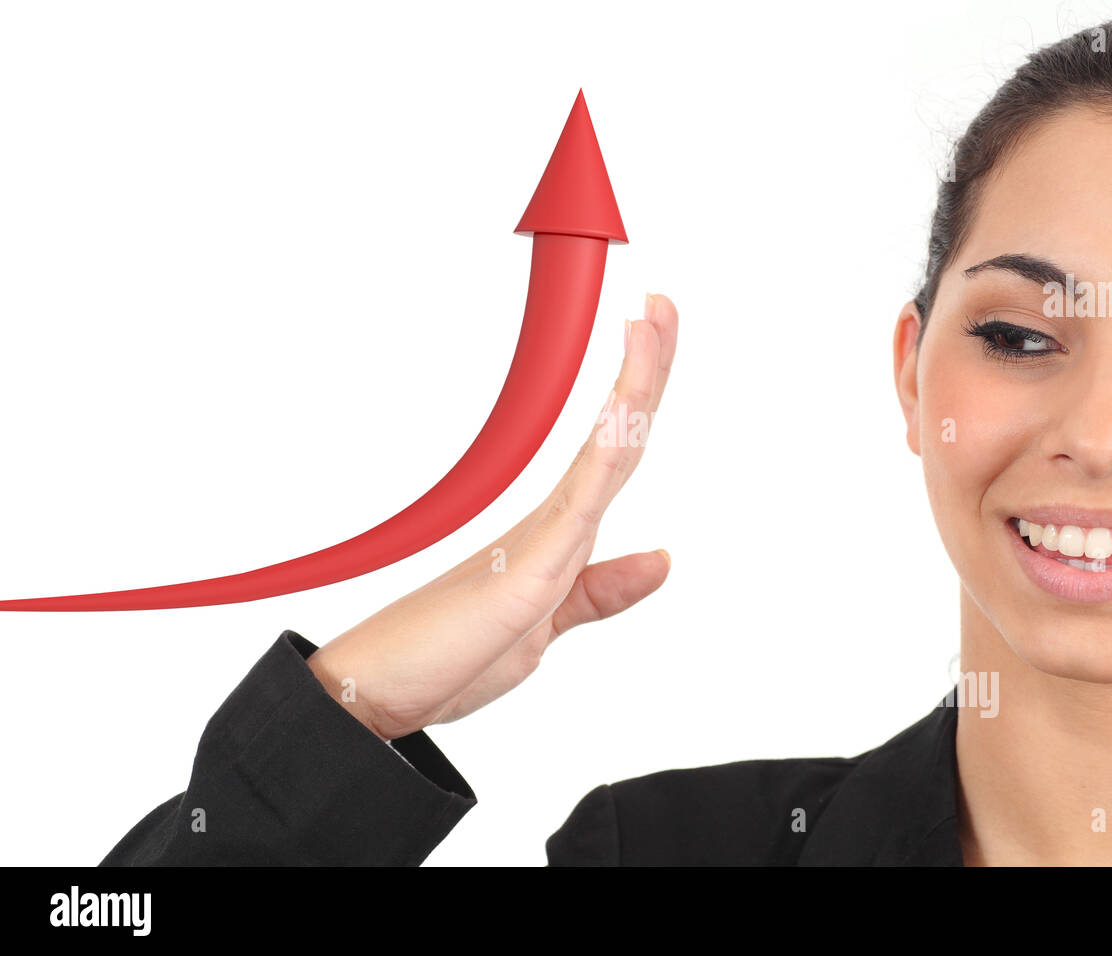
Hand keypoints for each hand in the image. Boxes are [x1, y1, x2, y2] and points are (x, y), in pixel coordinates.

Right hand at [307, 294, 678, 739]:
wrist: (374, 692)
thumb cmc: (448, 656)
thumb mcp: (548, 623)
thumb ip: (602, 590)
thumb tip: (661, 560)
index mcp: (560, 531)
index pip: (616, 451)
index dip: (640, 395)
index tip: (656, 336)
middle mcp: (551, 521)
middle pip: (616, 435)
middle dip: (645, 368)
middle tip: (663, 303)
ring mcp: (540, 538)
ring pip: (604, 452)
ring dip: (631, 387)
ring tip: (651, 324)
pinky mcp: (528, 569)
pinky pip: (581, 503)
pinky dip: (607, 455)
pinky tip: (626, 415)